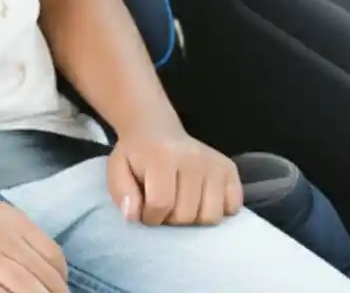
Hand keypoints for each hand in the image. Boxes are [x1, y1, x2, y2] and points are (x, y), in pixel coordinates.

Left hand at [107, 125, 242, 226]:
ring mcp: (215, 164)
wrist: (155, 130)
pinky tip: (201, 200)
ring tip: (181, 204)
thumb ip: (122, 193)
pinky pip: (232, 207)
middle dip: (170, 219)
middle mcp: (194, 159)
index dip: (150, 216)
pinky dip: (218, 211)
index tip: (145, 210)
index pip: (161, 204)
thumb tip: (133, 216)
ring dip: (193, 219)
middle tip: (163, 205)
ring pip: (210, 217)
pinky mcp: (229, 169)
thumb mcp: (117, 170)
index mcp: (163, 157)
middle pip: (186, 215)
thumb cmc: (136, 155)